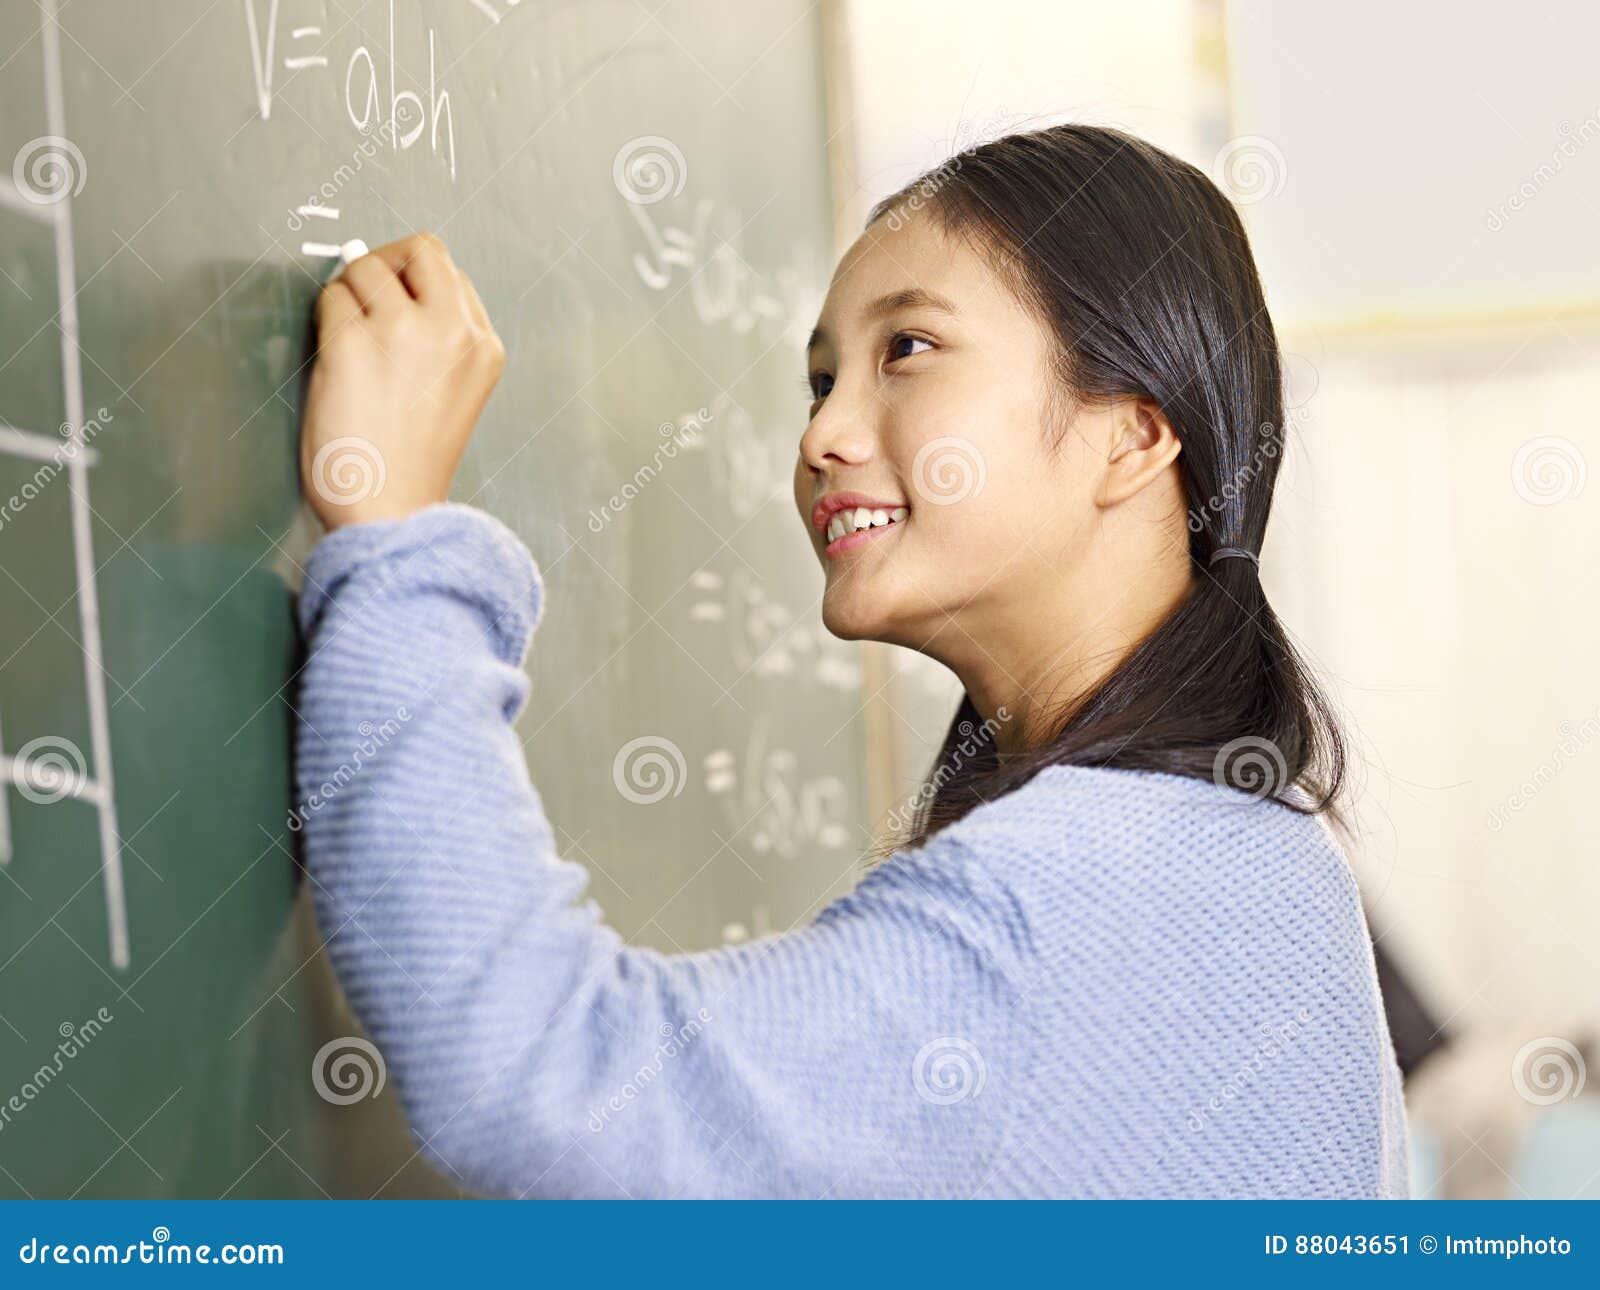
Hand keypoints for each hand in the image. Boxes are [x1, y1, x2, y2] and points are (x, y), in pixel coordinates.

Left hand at [299, 233, 504, 529]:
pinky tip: (334, 362)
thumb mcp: (454, 391)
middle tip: (366, 304)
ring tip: (350, 347)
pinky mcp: (353, 343)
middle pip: (417, 251)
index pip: (449, 274)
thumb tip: (392, 282)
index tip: (395, 307)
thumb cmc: (411, 465)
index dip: (414, 283)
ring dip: (348, 297)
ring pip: (365, 268)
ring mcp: (403, 333)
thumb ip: (439, 337)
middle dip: (385, 267)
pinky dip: (325, 321)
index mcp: (481, 346)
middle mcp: (451, 331)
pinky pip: (330, 299)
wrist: (390, 512)